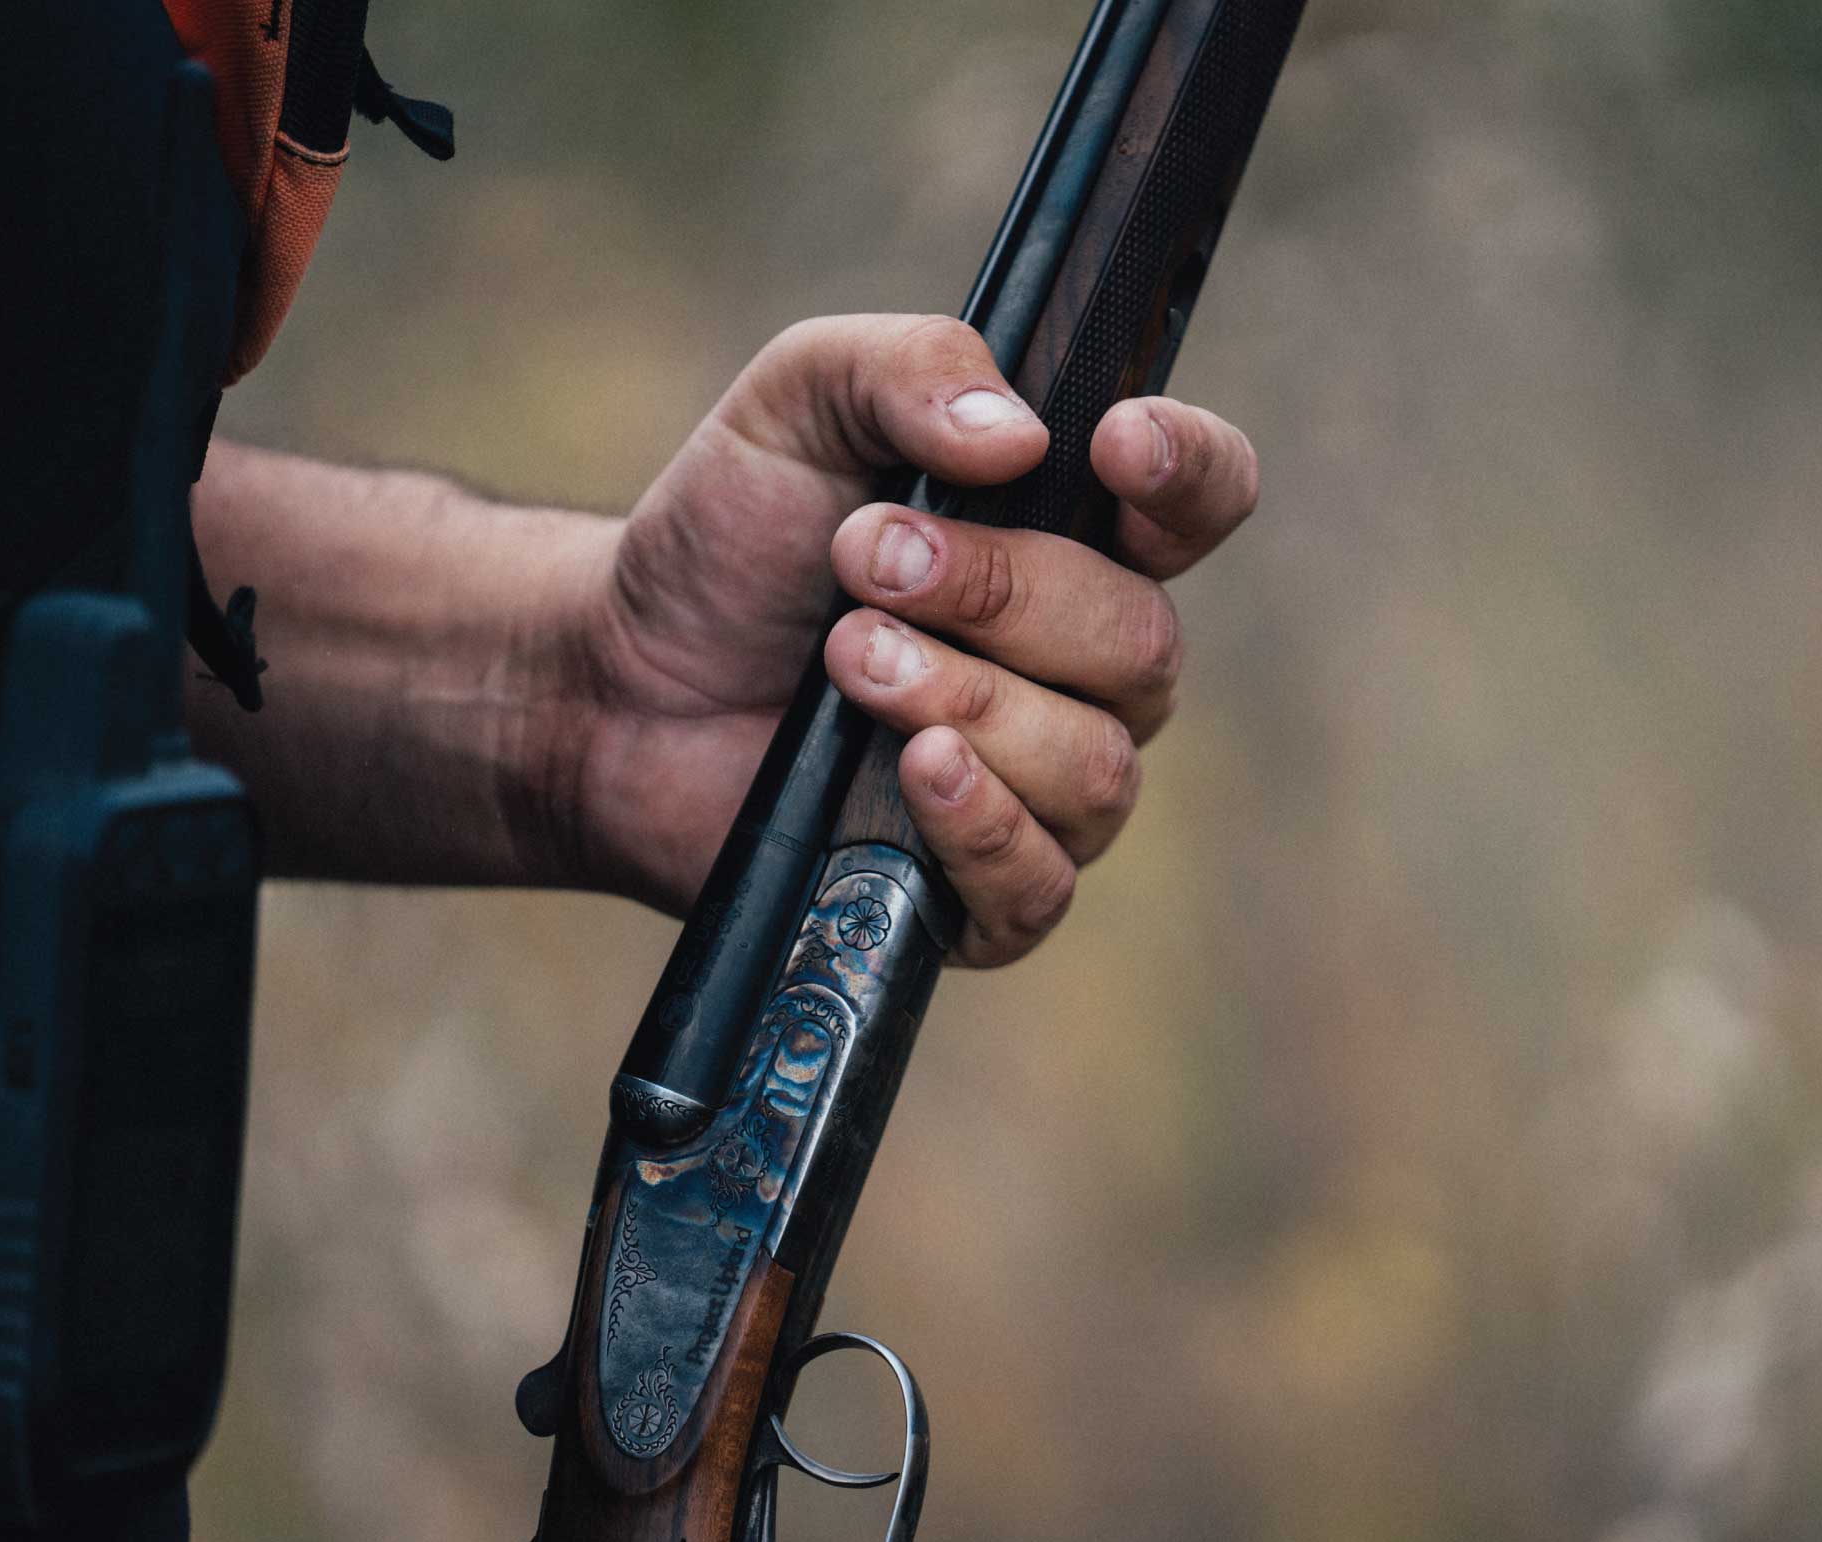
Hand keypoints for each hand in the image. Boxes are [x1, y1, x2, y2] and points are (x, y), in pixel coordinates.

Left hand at [567, 314, 1257, 965]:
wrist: (621, 684)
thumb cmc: (730, 543)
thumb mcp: (794, 405)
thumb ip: (905, 369)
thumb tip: (1021, 434)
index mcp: (1072, 537)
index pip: (1200, 502)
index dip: (1188, 473)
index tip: (1110, 442)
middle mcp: (1084, 667)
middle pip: (1141, 642)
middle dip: (1004, 597)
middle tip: (865, 565)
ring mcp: (1044, 785)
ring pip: (1093, 766)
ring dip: (966, 702)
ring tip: (846, 661)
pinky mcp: (984, 892)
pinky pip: (1041, 881)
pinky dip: (982, 825)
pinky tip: (909, 773)